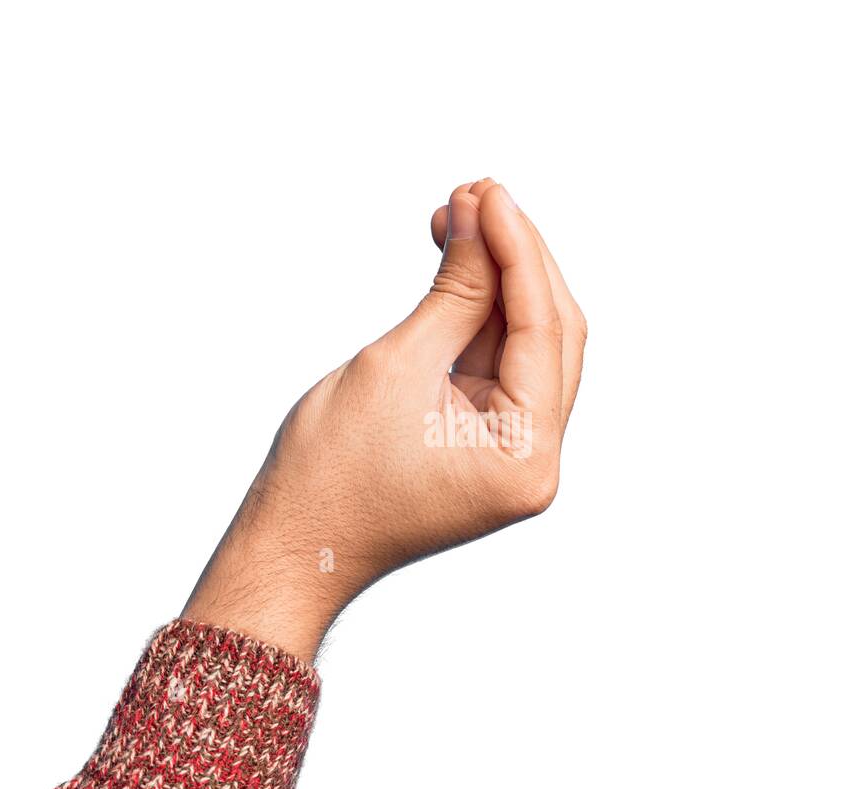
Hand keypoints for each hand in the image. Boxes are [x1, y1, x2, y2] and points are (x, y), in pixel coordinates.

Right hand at [184, 180, 586, 659]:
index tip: (488, 191)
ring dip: (494, 279)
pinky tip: (456, 260)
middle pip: (550, 334)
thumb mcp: (398, 365)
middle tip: (475, 193)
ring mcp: (513, 454)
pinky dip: (476, 315)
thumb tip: (479, 213)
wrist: (292, 544)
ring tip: (456, 214)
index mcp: (527, 458)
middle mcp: (535, 460)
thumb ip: (455, 290)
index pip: (544, 331)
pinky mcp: (485, 443)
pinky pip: (494, 364)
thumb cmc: (331, 472)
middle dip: (515, 259)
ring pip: (524, 343)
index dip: (518, 252)